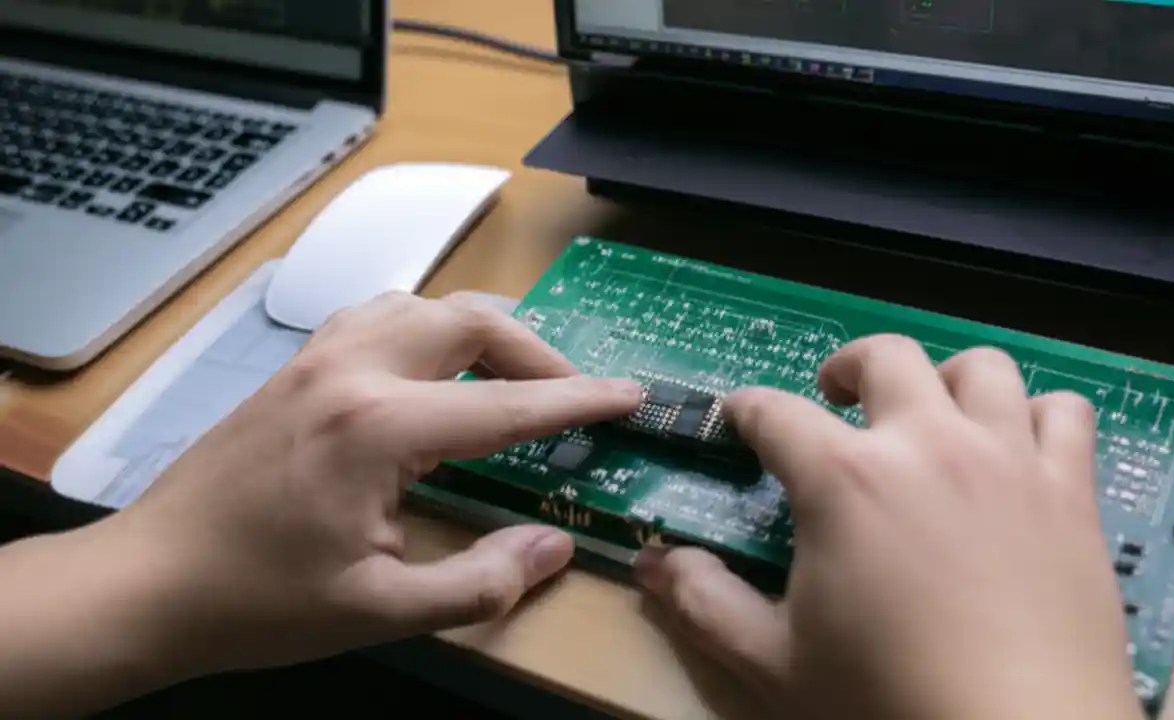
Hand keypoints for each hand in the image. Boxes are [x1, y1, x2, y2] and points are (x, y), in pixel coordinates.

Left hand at [115, 291, 641, 677]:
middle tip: (572, 395)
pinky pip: (378, 316)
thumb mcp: (379, 612)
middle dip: (537, 351)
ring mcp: (316, 361)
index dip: (579, 399)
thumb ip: (480, 580)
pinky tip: (430, 372)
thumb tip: (553, 546)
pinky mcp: (293, 369)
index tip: (631, 395)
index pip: (507, 402)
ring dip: (479, 331)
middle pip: (470, 321)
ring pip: (422, 304)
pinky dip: (426, 329)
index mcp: (379, 427)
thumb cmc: (259, 603)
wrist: (146, 583)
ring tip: (508, 377)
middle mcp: (352, 371)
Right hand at [637, 336, 1142, 719]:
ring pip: (982, 368)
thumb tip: (653, 562)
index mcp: (843, 479)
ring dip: (946, 379)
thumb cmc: (885, 703)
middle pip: (885, 356)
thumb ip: (705, 603)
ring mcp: (1008, 458)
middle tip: (835, 399)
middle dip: (847, 367)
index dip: (747, 408)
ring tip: (931, 414)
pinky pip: (1065, 413)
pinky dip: (1038, 416)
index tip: (741, 417)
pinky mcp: (1071, 490)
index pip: (775, 412)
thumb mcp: (773, 663)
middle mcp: (926, 443)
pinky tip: (1019, 447)